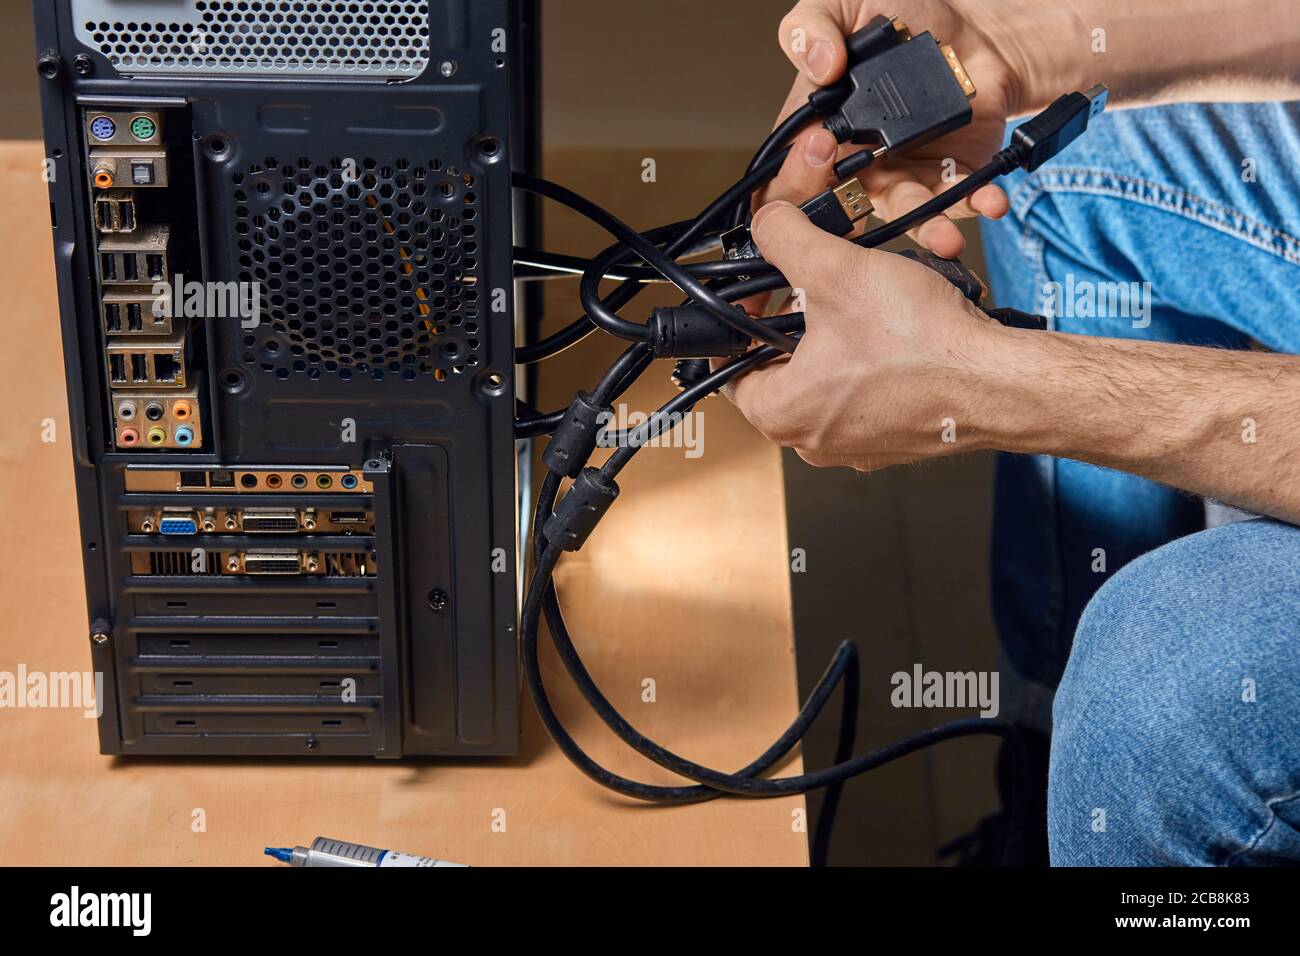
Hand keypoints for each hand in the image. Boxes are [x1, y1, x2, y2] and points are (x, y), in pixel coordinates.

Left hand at [729, 199, 1007, 470]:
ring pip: (827, 382)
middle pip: (779, 372)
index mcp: (781, 413)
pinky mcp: (895, 440)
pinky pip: (868, 395)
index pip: (729, 368)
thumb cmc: (923, 345)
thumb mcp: (838, 270)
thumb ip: (786, 239)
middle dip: (793, 326)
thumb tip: (766, 222)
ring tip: (857, 304)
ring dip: (836, 341)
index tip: (755, 296)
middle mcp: (812, 442)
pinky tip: (894, 334)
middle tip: (810, 289)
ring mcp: (856, 446)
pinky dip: (874, 363)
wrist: (1000, 382)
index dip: (739, 322)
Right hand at [760, 0, 1041, 256]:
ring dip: (922, 228)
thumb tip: (820, 65)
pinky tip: (989, 199)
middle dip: (846, 215)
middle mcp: (855, 162)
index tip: (817, 148)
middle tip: (861, 191)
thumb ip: (811, 26)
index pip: (784, 176)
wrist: (977, 27)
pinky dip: (974, 203)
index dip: (792, 178)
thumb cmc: (907, 15)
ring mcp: (901, 174)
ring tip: (943, 236)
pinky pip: (955, 201)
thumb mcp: (840, 3)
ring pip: (899, 216)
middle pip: (835, 211)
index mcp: (815, 129)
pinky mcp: (946, 178)